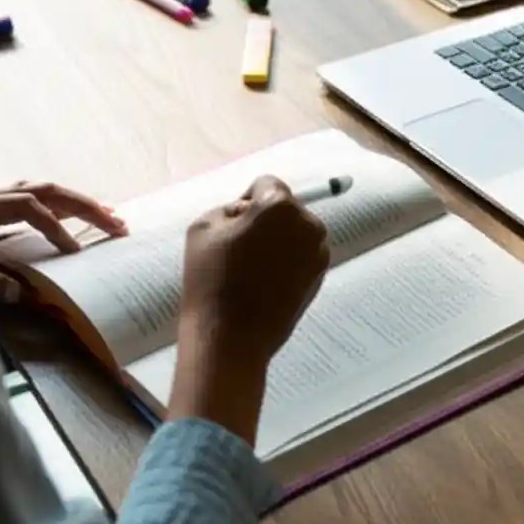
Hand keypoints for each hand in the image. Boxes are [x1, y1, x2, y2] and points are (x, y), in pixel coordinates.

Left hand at [0, 181, 128, 301]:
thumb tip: (24, 291)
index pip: (28, 207)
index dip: (55, 227)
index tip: (73, 254)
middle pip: (45, 189)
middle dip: (85, 206)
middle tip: (118, 225)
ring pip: (42, 189)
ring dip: (78, 203)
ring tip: (111, 216)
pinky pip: (32, 199)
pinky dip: (59, 207)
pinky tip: (75, 218)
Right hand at [167, 176, 330, 443]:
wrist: (231, 338)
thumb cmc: (211, 280)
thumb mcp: (204, 227)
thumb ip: (229, 207)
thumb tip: (249, 211)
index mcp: (281, 207)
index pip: (267, 185)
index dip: (246, 199)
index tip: (233, 224)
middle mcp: (309, 225)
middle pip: (285, 207)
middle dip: (265, 219)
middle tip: (239, 247)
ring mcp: (319, 253)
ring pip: (295, 232)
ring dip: (278, 240)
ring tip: (250, 268)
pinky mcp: (320, 277)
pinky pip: (301, 255)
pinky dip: (287, 261)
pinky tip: (264, 282)